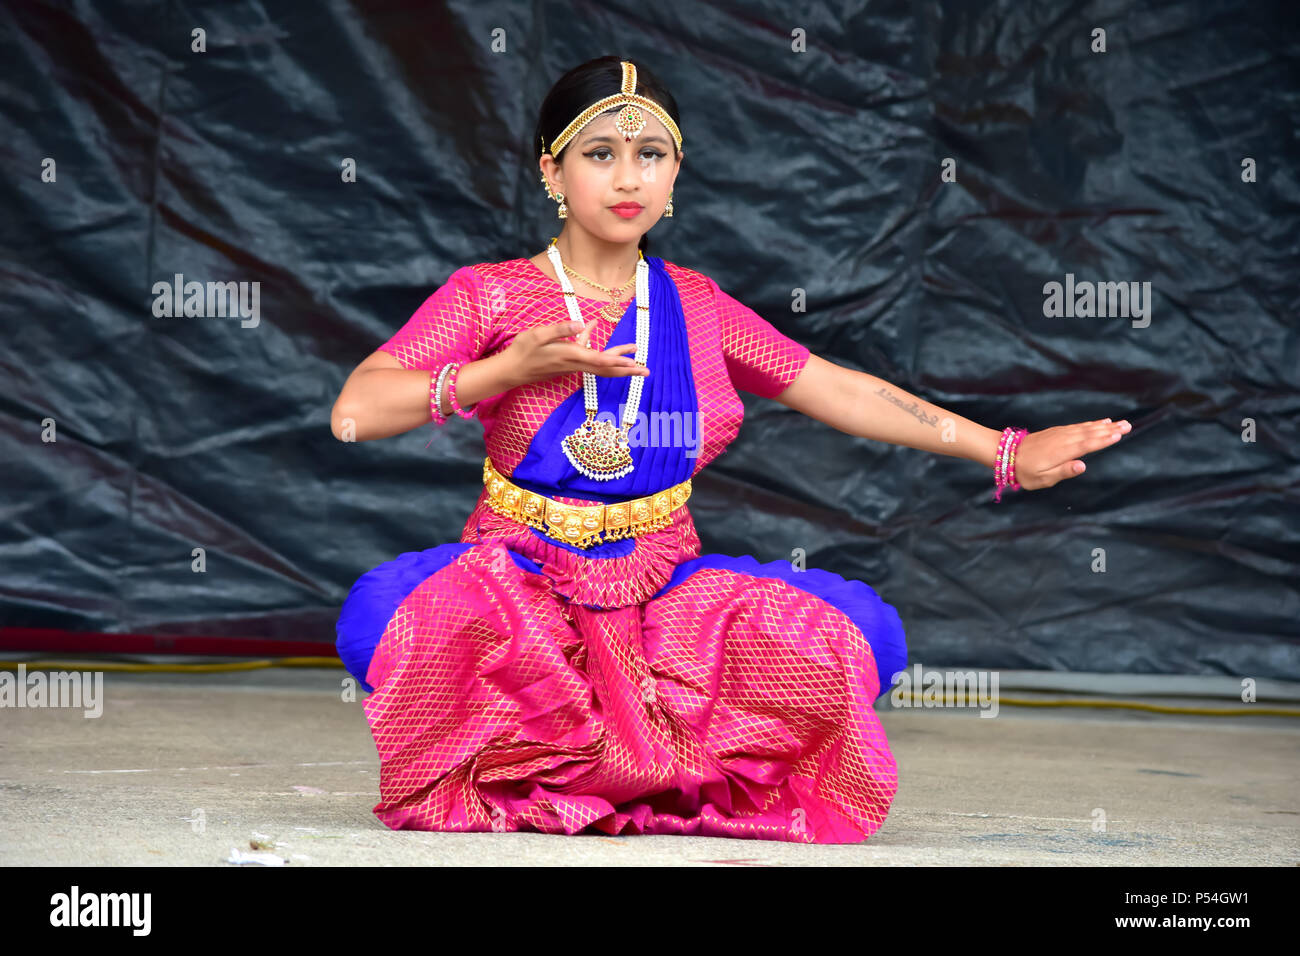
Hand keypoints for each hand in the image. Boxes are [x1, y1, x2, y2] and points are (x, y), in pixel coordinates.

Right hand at [501, 317, 648, 387]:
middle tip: (646, 371)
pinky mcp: (567, 364)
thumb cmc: (522, 351)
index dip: (618, 361)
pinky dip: (597, 349)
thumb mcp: (538, 335)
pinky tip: (593, 328)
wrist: (510, 371)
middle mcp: (574, 363)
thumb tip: (580, 322)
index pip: (599, 360)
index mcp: (570, 355)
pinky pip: (588, 358)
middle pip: (606, 368)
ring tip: (635, 358)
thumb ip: (560, 329)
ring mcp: (572, 365)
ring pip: (600, 365)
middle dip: (627, 370)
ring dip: (618, 362)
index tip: (634, 363)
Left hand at [1013, 418, 1131, 490]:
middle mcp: (1063, 439)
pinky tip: (1099, 423)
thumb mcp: (1042, 478)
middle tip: (1129, 425)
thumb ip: (1063, 472)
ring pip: (1085, 428)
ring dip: (1103, 426)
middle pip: (1090, 433)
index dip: (1104, 440)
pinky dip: (1090, 424)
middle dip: (1110, 430)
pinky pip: (1078, 426)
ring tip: (1120, 422)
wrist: (1005, 454)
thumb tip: (1083, 466)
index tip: (1120, 435)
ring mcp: (1060, 434)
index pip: (1087, 444)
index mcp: (1061, 451)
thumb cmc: (1024, 471)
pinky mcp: (1057, 432)